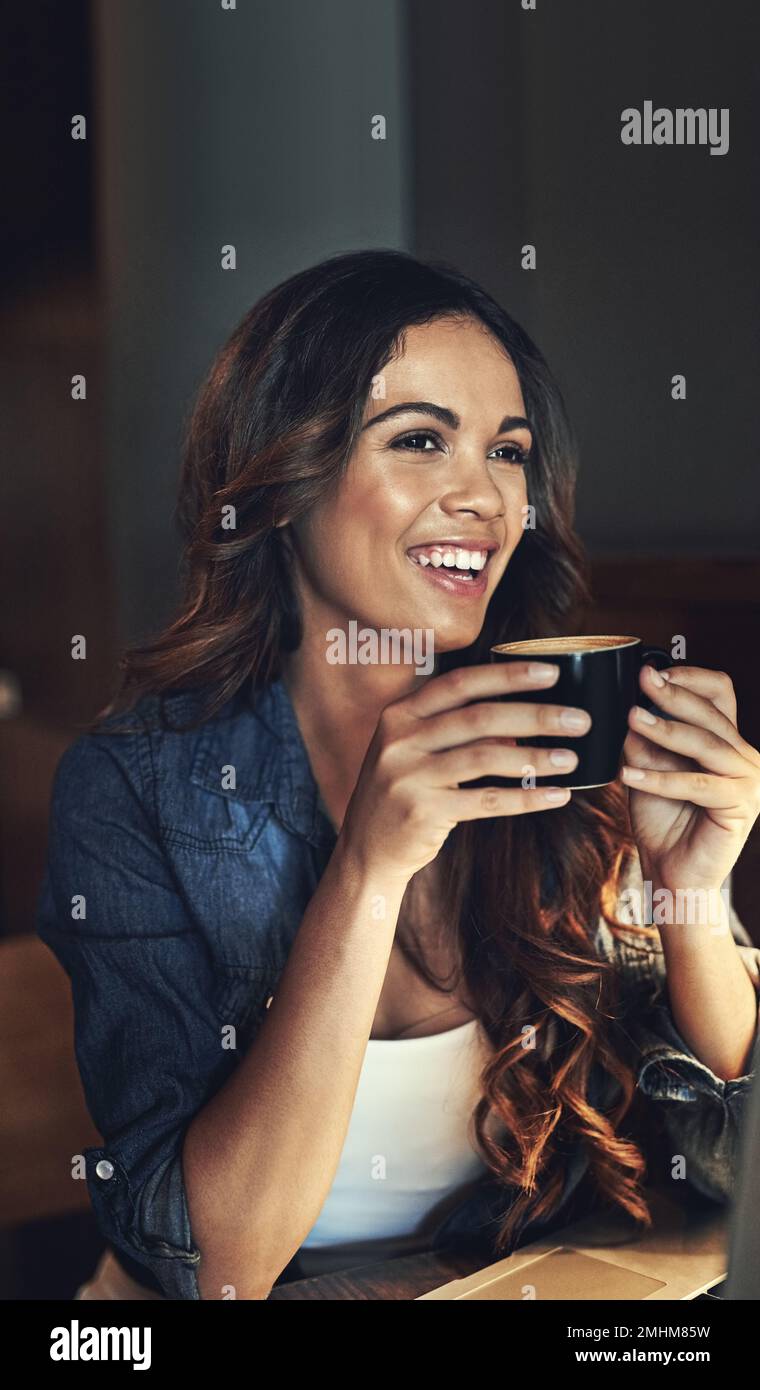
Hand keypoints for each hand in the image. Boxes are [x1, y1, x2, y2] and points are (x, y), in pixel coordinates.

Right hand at [338, 661, 589, 886]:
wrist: (365, 849)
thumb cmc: (402, 793)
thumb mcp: (418, 752)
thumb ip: (460, 732)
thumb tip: (524, 718)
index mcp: (400, 715)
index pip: (460, 683)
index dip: (507, 675)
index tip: (552, 673)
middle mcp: (400, 740)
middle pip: (480, 718)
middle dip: (536, 715)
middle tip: (579, 719)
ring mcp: (408, 776)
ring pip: (486, 757)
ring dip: (536, 757)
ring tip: (573, 758)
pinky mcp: (423, 812)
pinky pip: (487, 801)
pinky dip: (526, 798)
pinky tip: (556, 795)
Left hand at [619, 664, 759, 891]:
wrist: (672, 874)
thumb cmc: (663, 822)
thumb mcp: (646, 770)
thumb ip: (644, 742)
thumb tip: (631, 710)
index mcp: (726, 742)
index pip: (719, 694)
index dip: (690, 677)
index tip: (653, 670)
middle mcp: (745, 757)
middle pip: (712, 714)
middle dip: (674, 694)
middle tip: (643, 680)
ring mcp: (748, 781)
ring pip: (706, 745)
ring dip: (665, 730)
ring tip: (631, 719)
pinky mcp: (739, 806)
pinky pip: (696, 784)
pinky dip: (660, 779)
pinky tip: (629, 775)